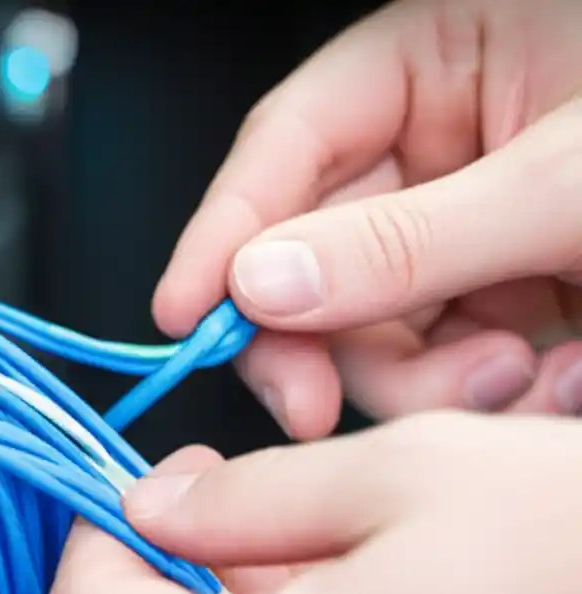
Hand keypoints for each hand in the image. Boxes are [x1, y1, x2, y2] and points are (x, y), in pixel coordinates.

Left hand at [43, 413, 581, 593]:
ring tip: (310, 517)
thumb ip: (245, 498)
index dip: (92, 538)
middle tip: (223, 484)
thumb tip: (150, 505)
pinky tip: (350, 572)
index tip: (131, 482)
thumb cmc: (575, 553)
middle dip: (166, 562)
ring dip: (229, 592)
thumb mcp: (397, 474)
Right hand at [154, 0, 581, 438]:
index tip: (182, 314)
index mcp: (436, 58)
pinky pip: (457, 350)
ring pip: (383, 319)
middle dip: (330, 336)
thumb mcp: (567, 178)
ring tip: (513, 385)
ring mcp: (478, 219)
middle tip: (321, 403)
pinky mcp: (521, 286)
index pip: (288, 145)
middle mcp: (443, 140)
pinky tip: (548, 390)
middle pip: (320, 250)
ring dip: (427, 377)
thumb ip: (408, 236)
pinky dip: (489, 392)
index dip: (222, 231)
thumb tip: (266, 281)